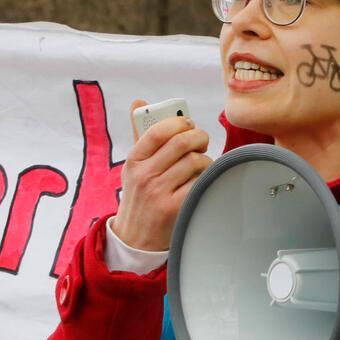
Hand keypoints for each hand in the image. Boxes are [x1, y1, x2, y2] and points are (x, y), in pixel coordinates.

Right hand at [108, 105, 211, 251]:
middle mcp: (144, 175)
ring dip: (205, 160)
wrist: (135, 238)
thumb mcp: (133, 167)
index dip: (178, 122)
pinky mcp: (173, 208)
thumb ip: (140, 135)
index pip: (157, 131)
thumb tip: (138, 101)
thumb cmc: (139, 196)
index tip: (188, 124)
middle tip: (202, 141)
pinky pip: (199, 182)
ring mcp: (159, 192)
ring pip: (194, 161)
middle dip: (199, 137)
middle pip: (181, 143)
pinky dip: (206, 178)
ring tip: (201, 164)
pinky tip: (202, 180)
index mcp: (134, 160)